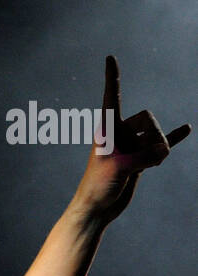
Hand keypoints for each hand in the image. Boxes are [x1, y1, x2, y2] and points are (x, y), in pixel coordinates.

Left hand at [76, 55, 190, 224]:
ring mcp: (132, 145)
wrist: (98, 209)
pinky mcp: (141, 158)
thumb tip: (165, 150)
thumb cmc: (99, 186)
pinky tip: (187, 129)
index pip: (112, 97)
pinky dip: (173, 138)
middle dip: (153, 136)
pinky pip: (161, 144)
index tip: (110, 58)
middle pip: (148, 119)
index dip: (112, 78)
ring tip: (147, 165)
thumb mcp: (121, 167)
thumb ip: (145, 156)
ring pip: (156, 136)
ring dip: (158, 151)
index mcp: (108, 129)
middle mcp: (120, 133)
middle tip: (144, 157)